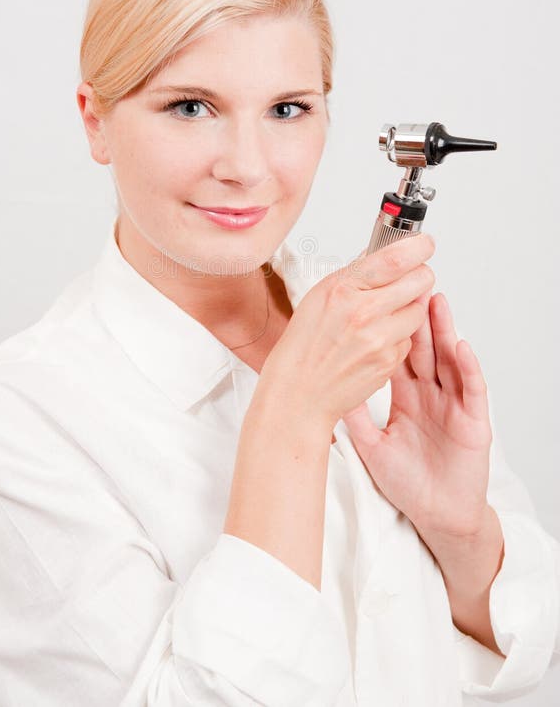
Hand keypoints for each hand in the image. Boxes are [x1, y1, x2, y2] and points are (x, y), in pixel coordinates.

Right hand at [254, 233, 435, 434]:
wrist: (298, 392)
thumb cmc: (304, 345)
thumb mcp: (320, 296)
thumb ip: (355, 275)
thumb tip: (380, 254)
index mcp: (344, 289)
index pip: (395, 258)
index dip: (418, 247)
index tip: (425, 244)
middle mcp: (364, 313)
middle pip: (420, 281)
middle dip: (420, 276)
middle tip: (412, 278)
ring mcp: (379, 340)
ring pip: (419, 311)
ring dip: (410, 308)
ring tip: (385, 315)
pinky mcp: (389, 362)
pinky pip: (409, 340)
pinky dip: (399, 337)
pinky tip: (376, 341)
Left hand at [343, 290, 492, 539]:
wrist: (438, 515)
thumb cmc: (408, 482)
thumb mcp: (371, 445)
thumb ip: (353, 416)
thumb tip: (324, 391)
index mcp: (406, 395)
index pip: (398, 352)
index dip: (391, 326)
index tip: (378, 299)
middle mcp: (430, 394)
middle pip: (424, 347)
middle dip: (417, 316)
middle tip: (408, 284)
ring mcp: (453, 404)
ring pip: (449, 360)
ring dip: (444, 331)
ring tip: (437, 301)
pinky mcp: (474, 421)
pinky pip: (472, 389)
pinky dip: (467, 368)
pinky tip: (461, 347)